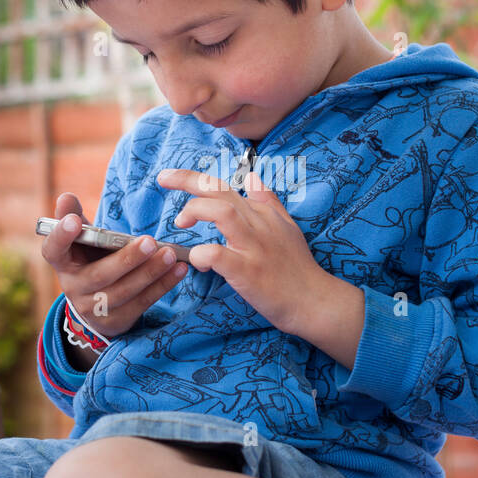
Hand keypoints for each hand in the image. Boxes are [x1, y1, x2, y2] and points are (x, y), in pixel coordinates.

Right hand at [40, 191, 188, 339]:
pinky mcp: (117, 320)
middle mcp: (74, 287)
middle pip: (100, 274)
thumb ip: (74, 218)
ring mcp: (94, 308)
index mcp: (62, 262)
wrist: (93, 305)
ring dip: (150, 272)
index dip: (61, 236)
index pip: (53, 249)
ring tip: (170, 254)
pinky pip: (142, 302)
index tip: (74, 221)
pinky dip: (162, 285)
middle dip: (127, 259)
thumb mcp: (81, 240)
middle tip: (150, 241)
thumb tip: (67, 196)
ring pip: (125, 291)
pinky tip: (179, 270)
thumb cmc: (89, 259)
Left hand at [157, 166, 322, 332]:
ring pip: (222, 212)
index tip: (170, 177)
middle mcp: (258, 223)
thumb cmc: (298, 267)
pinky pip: (218, 254)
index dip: (194, 177)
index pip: (225, 185)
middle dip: (187, 180)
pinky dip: (201, 255)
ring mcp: (254, 246)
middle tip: (163, 180)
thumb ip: (268, 201)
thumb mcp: (288, 227)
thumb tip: (252, 176)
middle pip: (220, 190)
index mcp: (262, 213)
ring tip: (182, 223)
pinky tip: (199, 262)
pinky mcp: (248, 271)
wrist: (314, 301)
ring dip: (196, 211)